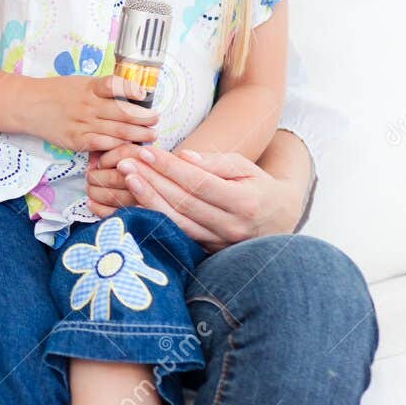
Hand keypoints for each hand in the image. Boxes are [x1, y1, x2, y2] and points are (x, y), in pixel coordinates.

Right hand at [27, 74, 159, 153]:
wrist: (28, 105)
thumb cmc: (57, 93)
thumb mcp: (80, 83)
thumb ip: (103, 89)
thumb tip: (132, 92)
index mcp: (90, 88)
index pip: (114, 85)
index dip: (131, 88)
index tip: (144, 93)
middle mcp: (88, 105)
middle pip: (122, 112)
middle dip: (144, 118)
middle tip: (156, 120)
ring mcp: (82, 124)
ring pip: (117, 131)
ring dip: (138, 135)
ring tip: (151, 135)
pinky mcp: (76, 140)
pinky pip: (102, 145)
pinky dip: (117, 148)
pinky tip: (129, 149)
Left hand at [91, 145, 304, 251]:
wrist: (279, 219)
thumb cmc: (257, 186)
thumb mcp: (244, 167)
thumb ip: (214, 162)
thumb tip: (183, 156)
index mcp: (244, 202)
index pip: (199, 183)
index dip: (170, 168)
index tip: (146, 152)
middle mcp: (232, 227)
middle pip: (183, 203)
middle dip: (152, 181)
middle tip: (126, 163)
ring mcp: (219, 244)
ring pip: (177, 222)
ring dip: (148, 200)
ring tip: (128, 180)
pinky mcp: (208, 252)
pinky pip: (177, 235)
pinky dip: (155, 218)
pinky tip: (136, 203)